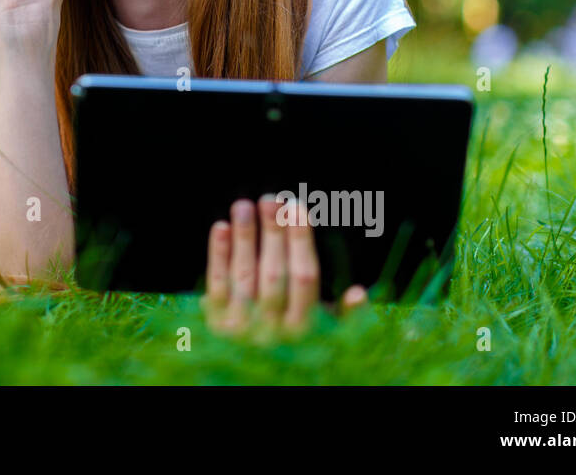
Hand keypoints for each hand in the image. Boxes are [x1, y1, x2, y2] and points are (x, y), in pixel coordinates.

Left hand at [201, 195, 367, 340]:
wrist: (253, 376)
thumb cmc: (298, 346)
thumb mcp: (327, 337)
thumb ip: (345, 318)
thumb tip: (360, 293)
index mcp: (303, 329)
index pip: (304, 277)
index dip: (301, 240)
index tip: (298, 208)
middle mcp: (271, 330)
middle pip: (273, 273)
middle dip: (273, 233)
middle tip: (271, 199)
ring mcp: (240, 327)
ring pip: (243, 276)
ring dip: (244, 238)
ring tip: (245, 206)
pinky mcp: (214, 323)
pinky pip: (216, 285)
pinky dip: (217, 256)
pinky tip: (221, 228)